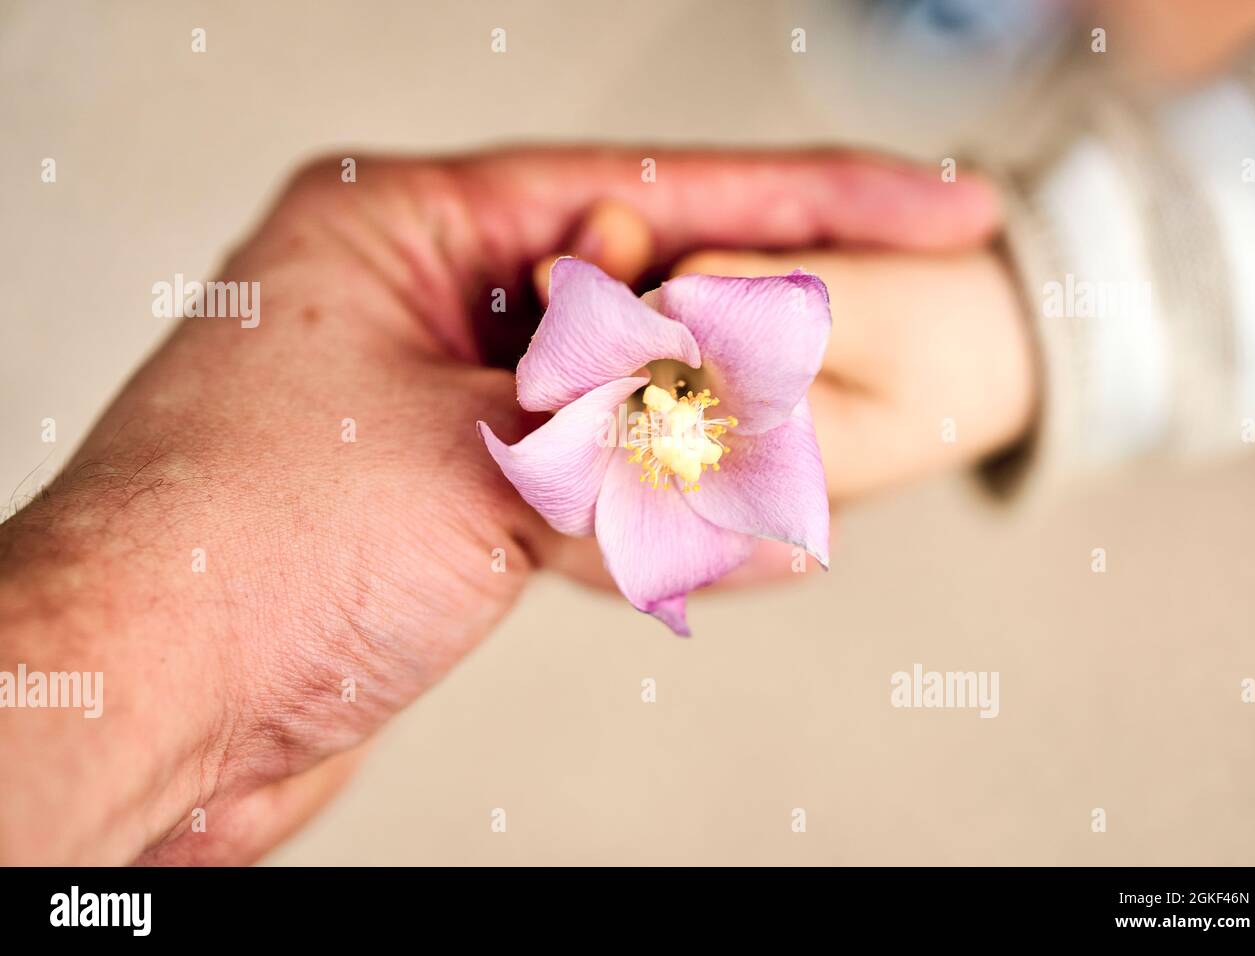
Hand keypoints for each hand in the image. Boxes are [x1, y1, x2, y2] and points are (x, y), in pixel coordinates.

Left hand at [0, 148, 998, 863]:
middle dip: (766, 319)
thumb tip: (779, 438)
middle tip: (884, 332)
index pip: (650, 189)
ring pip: (621, 390)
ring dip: (717, 426)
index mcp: (402, 227)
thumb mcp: (478, 461)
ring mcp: (428, 397)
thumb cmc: (238, 559)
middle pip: (645, 285)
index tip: (935, 205)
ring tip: (813, 446)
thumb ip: (646, 433)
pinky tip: (728, 519)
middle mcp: (414, 298)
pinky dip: (660, 500)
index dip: (812, 202)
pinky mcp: (439, 492)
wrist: (144, 712)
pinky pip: (584, 472)